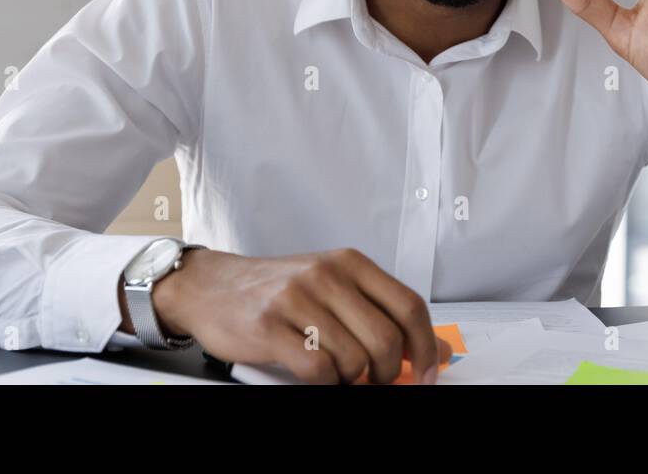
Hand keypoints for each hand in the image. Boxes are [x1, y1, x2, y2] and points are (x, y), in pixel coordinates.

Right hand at [147, 247, 452, 383]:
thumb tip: (437, 350)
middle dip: (389, 371)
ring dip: (351, 379)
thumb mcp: (334, 288)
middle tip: (377, 380)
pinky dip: (324, 383)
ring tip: (337, 374)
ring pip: (354, 359)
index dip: (426, 346)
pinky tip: (315, 375)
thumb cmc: (277, 290)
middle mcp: (327, 276)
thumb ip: (381, 313)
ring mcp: (297, 299)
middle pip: (386, 338)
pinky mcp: (269, 326)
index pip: (409, 305)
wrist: (211, 286)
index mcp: (350, 263)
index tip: (430, 370)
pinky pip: (317, 370)